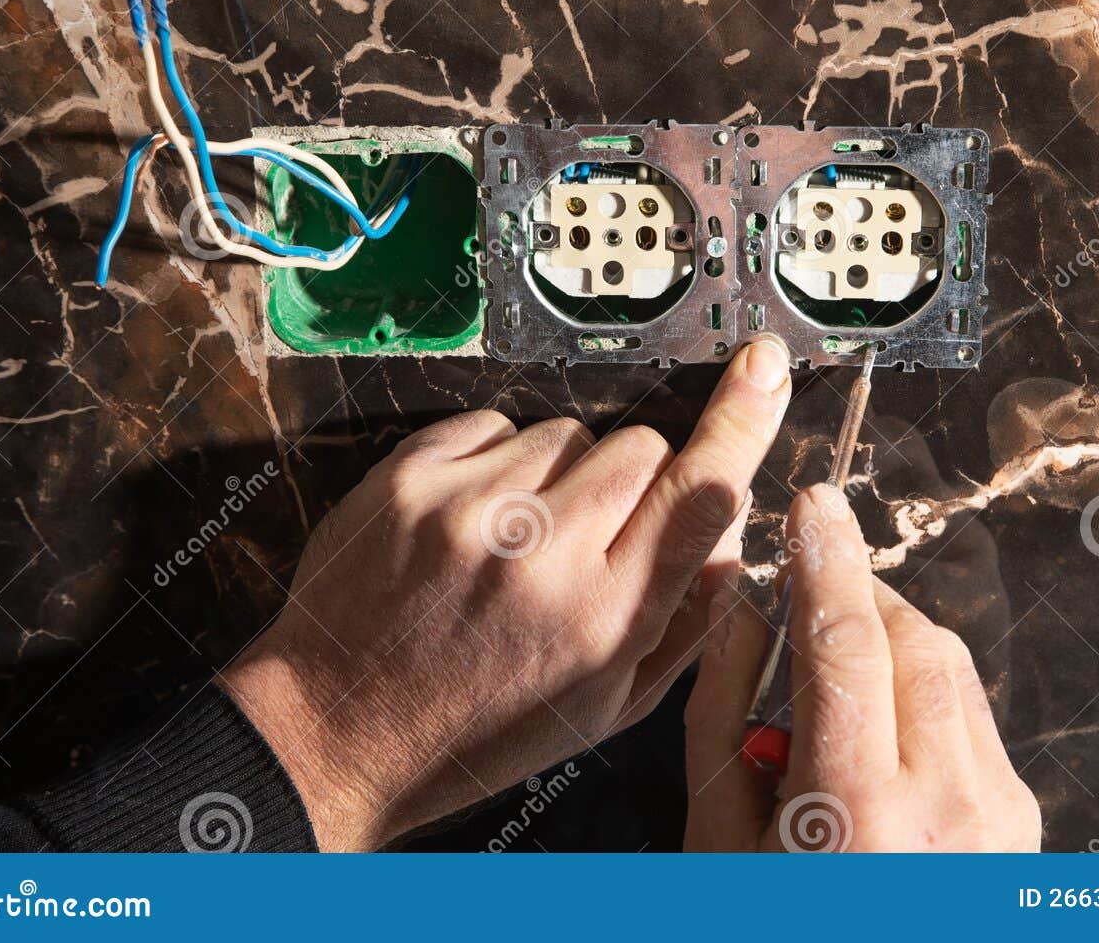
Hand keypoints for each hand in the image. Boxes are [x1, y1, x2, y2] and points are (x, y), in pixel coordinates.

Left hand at [222, 336, 791, 849]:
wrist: (334, 728)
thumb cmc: (474, 728)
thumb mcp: (604, 706)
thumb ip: (684, 617)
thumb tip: (732, 530)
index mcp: (603, 618)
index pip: (702, 490)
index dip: (743, 422)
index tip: (763, 369)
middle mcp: (541, 554)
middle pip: (640, 447)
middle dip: (631, 482)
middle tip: (588, 538)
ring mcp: (469, 508)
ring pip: (567, 432)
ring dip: (558, 473)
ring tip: (514, 542)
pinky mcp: (411, 477)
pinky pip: (495, 422)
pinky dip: (496, 459)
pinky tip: (472, 521)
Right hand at [683, 484, 1040, 851]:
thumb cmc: (771, 923)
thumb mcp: (718, 839)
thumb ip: (726, 711)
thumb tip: (740, 602)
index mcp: (857, 815)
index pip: (845, 643)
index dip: (825, 559)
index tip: (812, 503)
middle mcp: (947, 809)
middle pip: (913, 640)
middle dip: (859, 597)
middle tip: (807, 592)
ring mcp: (998, 818)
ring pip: (953, 668)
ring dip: (893, 640)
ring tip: (834, 674)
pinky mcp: (1021, 823)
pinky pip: (973, 715)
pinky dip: (924, 692)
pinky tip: (878, 731)